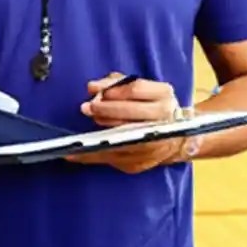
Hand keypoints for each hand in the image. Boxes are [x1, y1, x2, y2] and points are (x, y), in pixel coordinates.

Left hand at [65, 72, 183, 173]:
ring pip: (122, 139)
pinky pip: (114, 159)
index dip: (113, 90)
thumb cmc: (147, 106)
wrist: (171, 137)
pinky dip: (92, 155)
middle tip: (87, 107)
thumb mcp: (137, 88)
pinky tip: (75, 152)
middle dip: (106, 110)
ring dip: (98, 133)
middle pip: (131, 114)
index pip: (136, 89)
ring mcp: (155, 143)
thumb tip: (93, 87)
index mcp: (163, 95)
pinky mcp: (142, 162)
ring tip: (84, 126)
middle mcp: (164, 119)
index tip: (95, 91)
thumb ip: (114, 84)